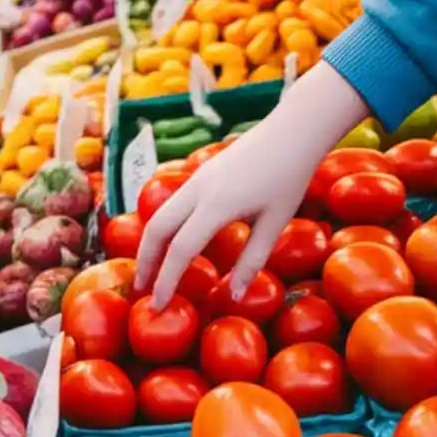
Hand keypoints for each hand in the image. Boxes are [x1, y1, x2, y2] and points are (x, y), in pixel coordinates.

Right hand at [134, 61, 368, 308]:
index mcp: (218, 205)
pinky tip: (169, 244)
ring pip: (159, 214)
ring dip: (150, 245)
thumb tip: (235, 296)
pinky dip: (162, 227)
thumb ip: (253, 260)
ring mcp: (196, 179)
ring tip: (152, 273)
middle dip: (146, 263)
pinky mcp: (200, 174)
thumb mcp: (275, 222)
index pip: (180, 249)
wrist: (292, 131)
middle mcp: (198, 190)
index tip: (158, 305)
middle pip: (156, 230)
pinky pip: (172, 204)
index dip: (166, 280)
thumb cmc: (290, 177)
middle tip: (144, 292)